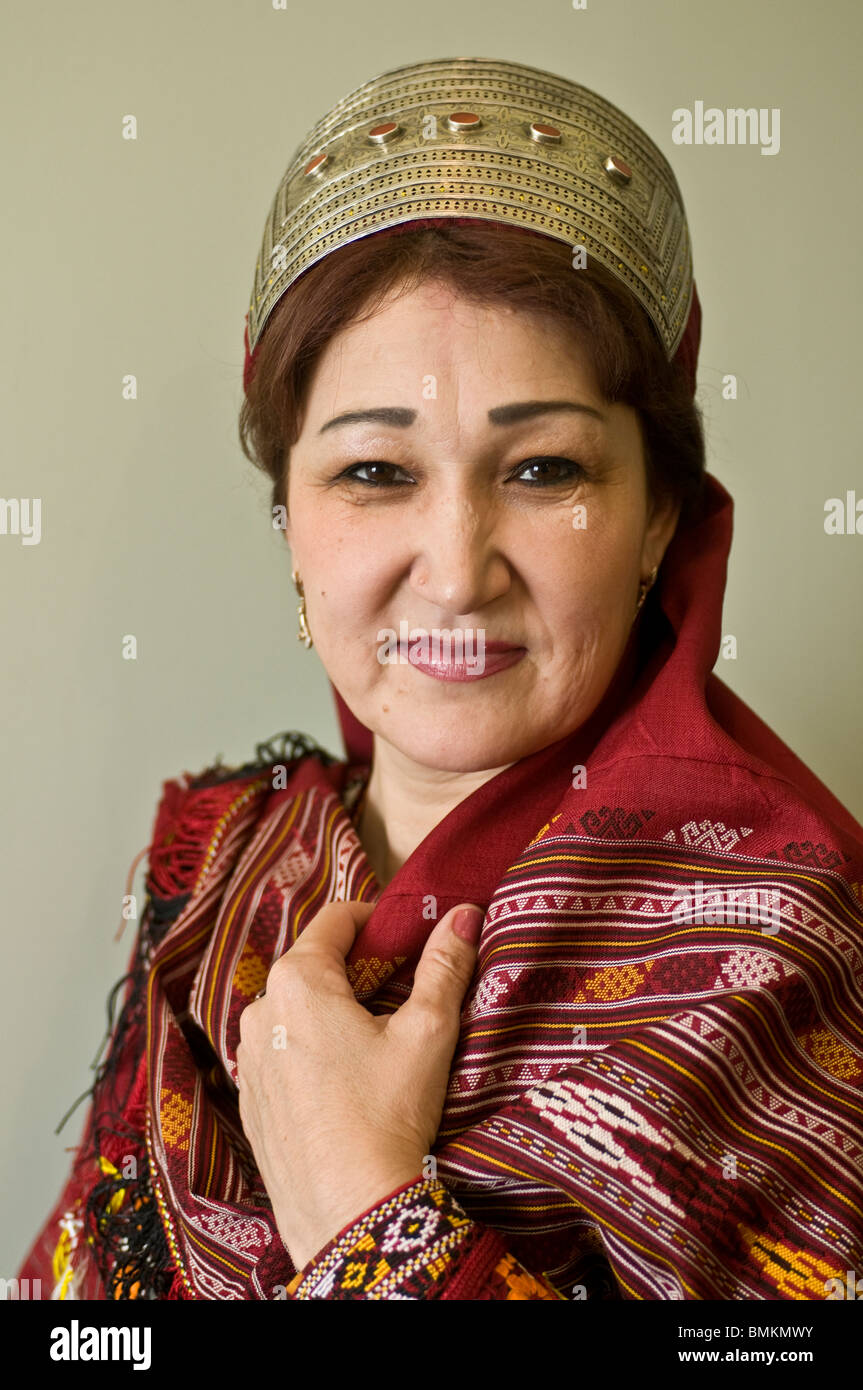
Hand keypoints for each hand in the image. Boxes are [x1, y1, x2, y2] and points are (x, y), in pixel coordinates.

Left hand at [235, 898, 483, 1270]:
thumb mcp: (427, 1031)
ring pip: (296, 1013)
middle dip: (359, 970)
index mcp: (297, 982)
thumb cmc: (387, 1114)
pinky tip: (351, 1084)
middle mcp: (259, 1013)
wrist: (350, 1213)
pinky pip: (284, 1056)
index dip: (378, 920)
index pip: (335, 920)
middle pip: (314, 966)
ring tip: (381, 1042)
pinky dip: (314, 1054)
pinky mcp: (252, 1104)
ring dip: (335, 1013)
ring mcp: (250, 1062)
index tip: (408, 935)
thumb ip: (444, 965)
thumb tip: (462, 914)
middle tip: (405, 991)